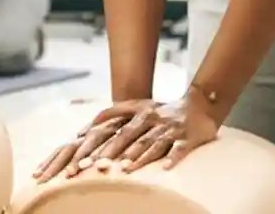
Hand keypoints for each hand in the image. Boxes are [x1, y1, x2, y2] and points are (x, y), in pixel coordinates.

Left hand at [33, 96, 219, 182]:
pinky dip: (172, 158)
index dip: (90, 143)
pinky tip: (165, 169)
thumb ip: (112, 113)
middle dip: (107, 154)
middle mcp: (149, 119)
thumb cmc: (163, 110)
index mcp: (136, 113)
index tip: (74, 159)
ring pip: (149, 143)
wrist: (200, 105)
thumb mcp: (137, 107)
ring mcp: (168, 129)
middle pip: (125, 137)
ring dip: (136, 156)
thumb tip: (85, 128)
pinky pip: (179, 149)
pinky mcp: (186, 138)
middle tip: (91, 169)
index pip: (108, 128)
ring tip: (123, 169)